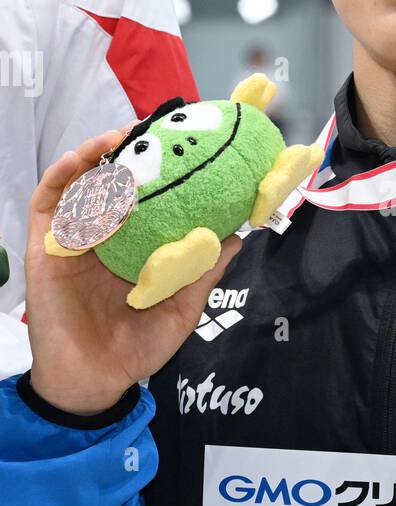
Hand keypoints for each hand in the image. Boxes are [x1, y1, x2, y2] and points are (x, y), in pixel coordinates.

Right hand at [25, 124, 243, 415]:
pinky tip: (84, 160)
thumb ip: (203, 270)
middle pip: (112, 182)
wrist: (96, 382)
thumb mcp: (181, 306)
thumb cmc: (137, 348)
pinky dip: (63, 175)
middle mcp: (104, 237)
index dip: (161, 167)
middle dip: (130, 149)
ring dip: (97, 154)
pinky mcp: (46, 249)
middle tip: (155, 124)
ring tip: (122, 135)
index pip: (146, 197)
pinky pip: (48, 203)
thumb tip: (239, 235)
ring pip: (80, 184)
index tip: (186, 140)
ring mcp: (73, 240)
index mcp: (134, 246)